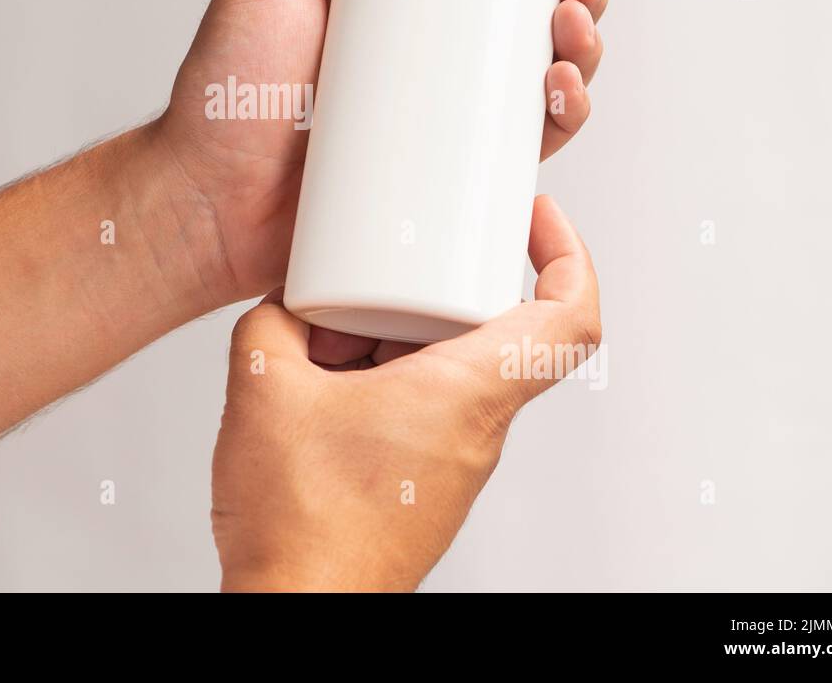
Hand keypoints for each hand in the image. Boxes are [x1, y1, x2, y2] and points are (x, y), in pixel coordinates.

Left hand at [156, 0, 606, 301]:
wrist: (206, 202)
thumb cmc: (223, 95)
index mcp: (394, 8)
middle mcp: (424, 61)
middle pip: (527, 18)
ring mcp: (437, 123)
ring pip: (537, 81)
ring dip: (580, 49)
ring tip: (571, 29)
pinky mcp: (442, 183)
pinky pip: (518, 152)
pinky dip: (560, 122)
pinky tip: (561, 95)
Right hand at [210, 195, 600, 591]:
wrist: (296, 612)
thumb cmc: (302, 530)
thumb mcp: (262, 390)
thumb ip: (271, 323)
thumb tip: (282, 307)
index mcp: (465, 393)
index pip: (569, 317)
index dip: (569, 253)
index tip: (539, 218)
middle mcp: (476, 429)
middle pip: (496, 332)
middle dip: (443, 287)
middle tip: (404, 257)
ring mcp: (454, 461)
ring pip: (454, 370)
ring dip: (403, 336)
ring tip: (341, 322)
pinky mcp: (426, 481)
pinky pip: (425, 405)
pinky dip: (387, 375)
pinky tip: (330, 375)